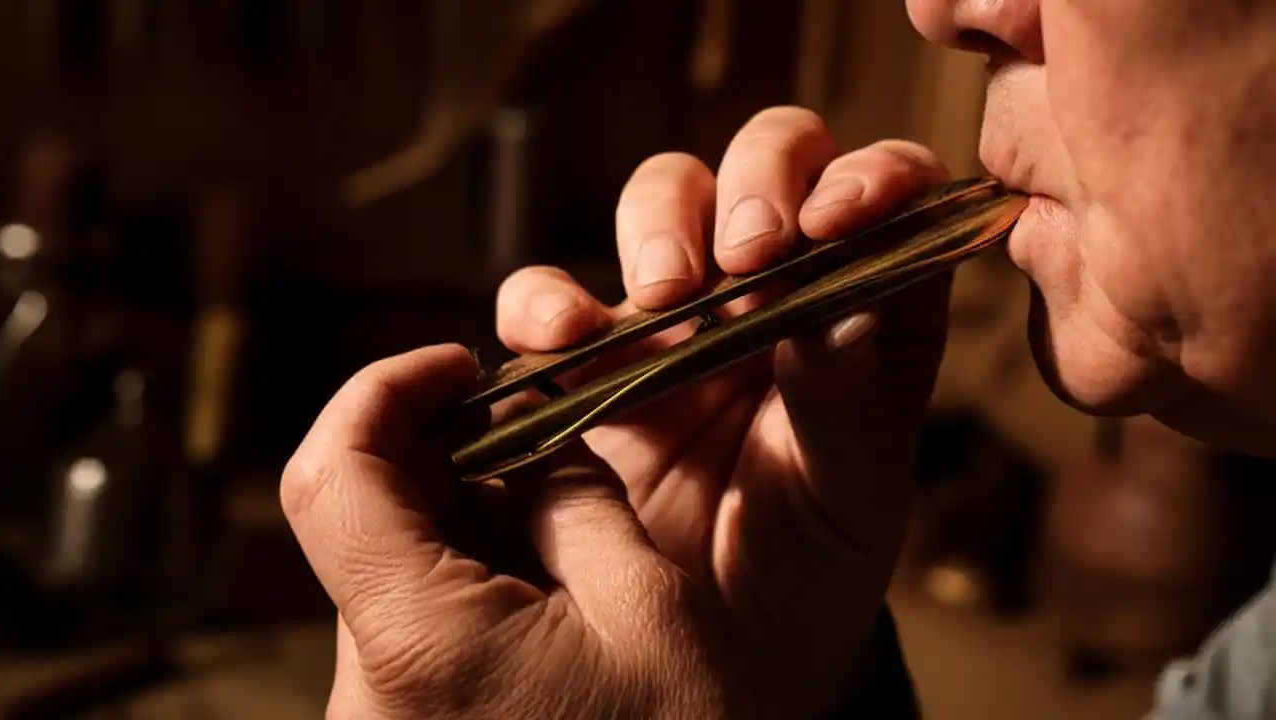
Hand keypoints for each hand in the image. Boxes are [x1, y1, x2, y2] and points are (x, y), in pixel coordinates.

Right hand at [282, 106, 951, 718]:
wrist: (725, 647)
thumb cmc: (815, 565)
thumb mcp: (853, 492)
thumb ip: (848, 401)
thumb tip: (841, 310)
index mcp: (866, 305)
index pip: (883, 193)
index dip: (866, 178)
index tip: (834, 219)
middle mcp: (776, 289)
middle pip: (765, 166)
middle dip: (753, 184)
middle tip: (744, 253)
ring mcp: (681, 316)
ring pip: (664, 200)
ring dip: (657, 225)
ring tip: (660, 297)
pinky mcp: (595, 359)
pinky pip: (553, 301)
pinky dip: (545, 302)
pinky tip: (562, 340)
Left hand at [282, 345, 731, 718]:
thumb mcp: (652, 608)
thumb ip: (576, 498)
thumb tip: (532, 443)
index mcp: (422, 642)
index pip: (333, 474)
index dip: (381, 391)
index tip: (457, 367)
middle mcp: (368, 687)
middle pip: (364, 517)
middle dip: (446, 459)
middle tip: (544, 446)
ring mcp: (377, 715)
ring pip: (391, 568)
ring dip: (466, 522)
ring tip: (566, 538)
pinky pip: (411, 621)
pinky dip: (468, 578)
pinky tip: (548, 594)